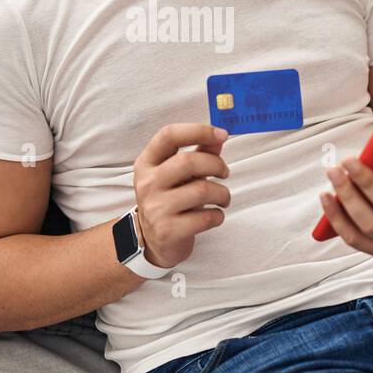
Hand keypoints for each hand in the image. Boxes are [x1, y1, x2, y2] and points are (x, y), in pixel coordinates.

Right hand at [131, 123, 230, 269]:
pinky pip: (205, 217)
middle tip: (225, 173)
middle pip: (188, 162)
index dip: (198, 131)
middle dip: (216, 165)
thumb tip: (218, 136)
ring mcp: (156, 208)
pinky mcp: (168, 231)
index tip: (222, 134)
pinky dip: (218, 215)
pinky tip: (214, 215)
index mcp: (147, 163)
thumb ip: (198, 153)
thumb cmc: (169, 200)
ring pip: (202, 190)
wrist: (153, 241)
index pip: (169, 135)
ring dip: (222, 193)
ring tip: (222, 198)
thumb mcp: (177, 174)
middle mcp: (147, 183)